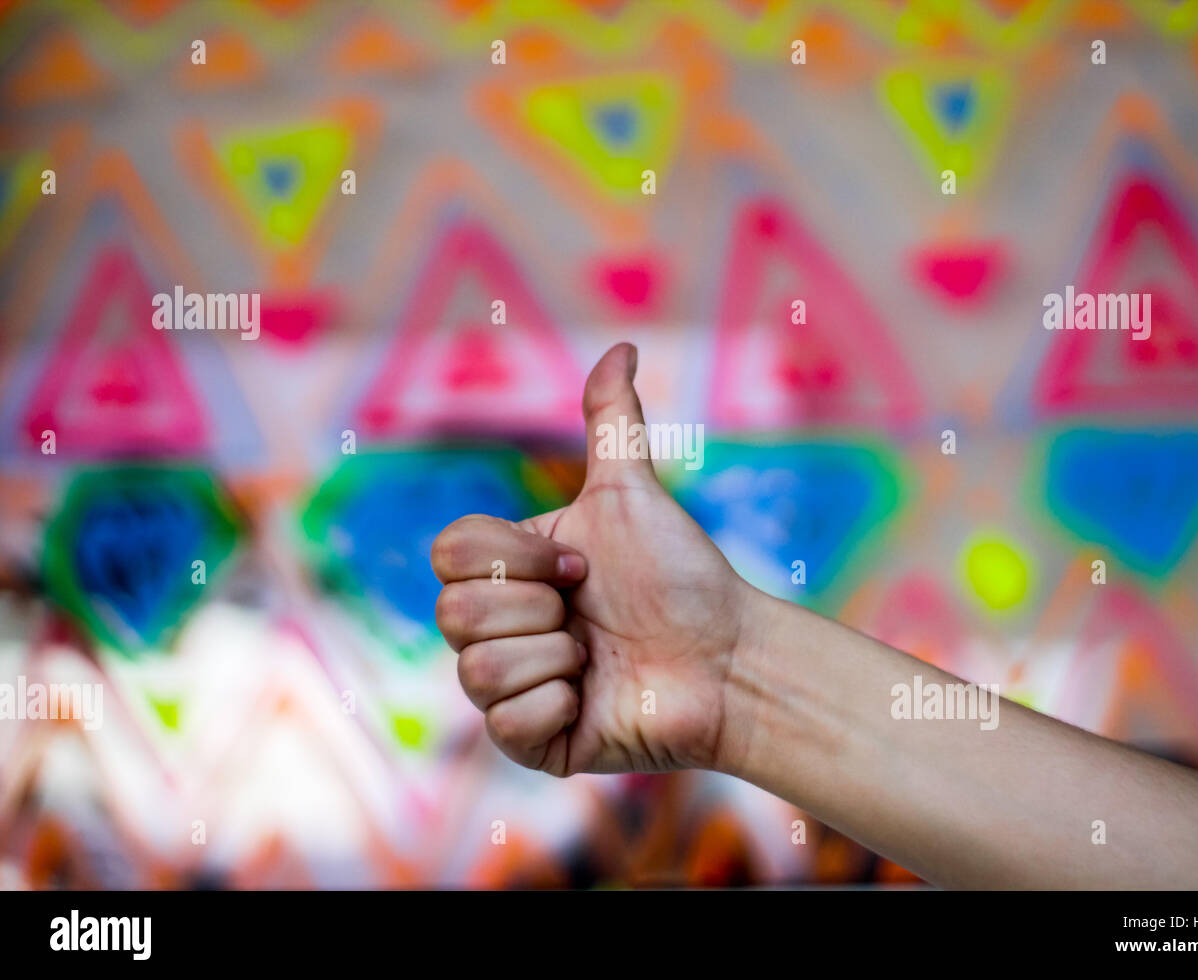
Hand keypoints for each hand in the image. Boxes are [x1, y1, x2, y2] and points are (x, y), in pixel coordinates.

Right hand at [431, 343, 762, 775]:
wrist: (729, 657)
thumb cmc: (683, 577)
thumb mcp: (635, 493)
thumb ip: (613, 422)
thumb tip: (622, 344)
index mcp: (508, 573)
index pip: (450, 554)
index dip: (518, 558)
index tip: (581, 566)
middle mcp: (498, 629)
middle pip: (453, 613)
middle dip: (540, 607)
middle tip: (591, 615)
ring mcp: (511, 689)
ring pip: (477, 670)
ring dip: (556, 657)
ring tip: (597, 659)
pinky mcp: (531, 743)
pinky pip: (507, 723)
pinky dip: (561, 706)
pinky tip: (595, 700)